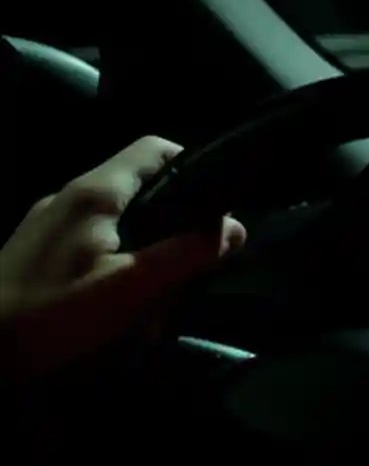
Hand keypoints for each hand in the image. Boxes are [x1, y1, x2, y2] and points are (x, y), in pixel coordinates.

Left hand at [0, 136, 245, 380]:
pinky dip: (116, 272)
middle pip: (142, 191)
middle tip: (187, 274)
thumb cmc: (50, 314)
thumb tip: (235, 228)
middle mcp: (70, 197)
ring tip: (151, 310)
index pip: (154, 149)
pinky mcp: (37, 252)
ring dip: (145, 261)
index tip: (218, 203)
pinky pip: (94, 247)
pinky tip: (118, 315)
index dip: (193, 165)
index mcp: (94, 194)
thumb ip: (185, 255)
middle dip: (173, 230)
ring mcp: (49, 224)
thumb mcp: (129, 288)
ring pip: (120, 224)